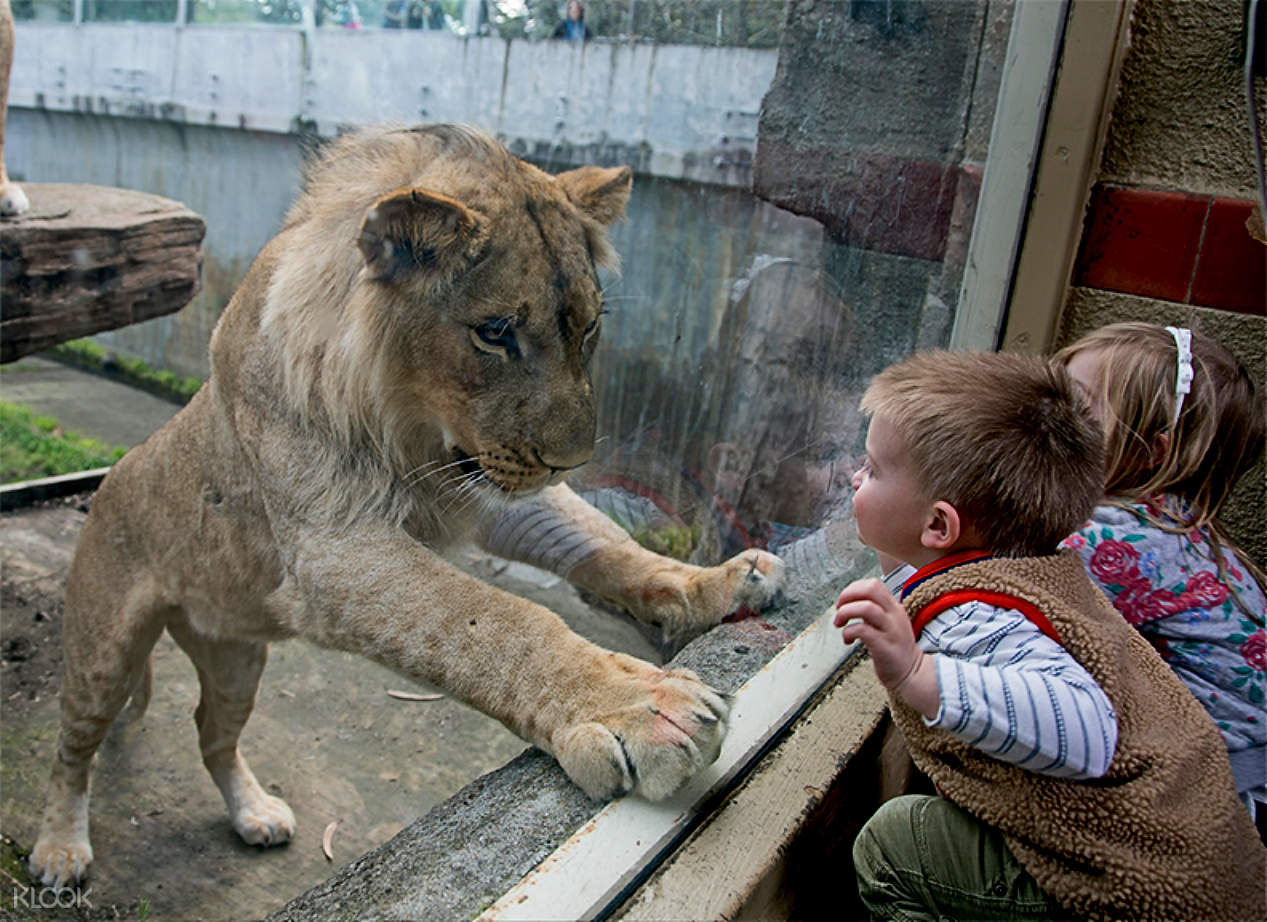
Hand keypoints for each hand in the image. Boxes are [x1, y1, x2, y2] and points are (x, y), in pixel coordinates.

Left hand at [833, 578, 938, 716]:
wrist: (911, 674)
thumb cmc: (893, 649)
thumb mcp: (887, 623)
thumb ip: (872, 611)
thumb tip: (849, 602)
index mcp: (894, 607)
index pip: (873, 584)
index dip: (853, 589)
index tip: (844, 602)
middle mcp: (894, 615)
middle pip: (871, 589)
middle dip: (848, 595)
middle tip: (839, 609)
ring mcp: (891, 629)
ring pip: (866, 607)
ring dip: (845, 613)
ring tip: (840, 624)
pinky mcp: (884, 646)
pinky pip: (862, 630)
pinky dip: (848, 632)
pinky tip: (848, 640)